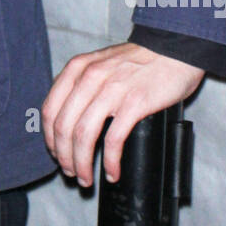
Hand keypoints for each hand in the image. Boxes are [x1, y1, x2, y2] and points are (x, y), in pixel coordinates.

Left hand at [41, 42, 204, 186]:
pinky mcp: (134, 104)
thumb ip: (83, 83)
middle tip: (71, 172)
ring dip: (82, 163)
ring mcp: (111, 90)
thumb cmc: (140, 59)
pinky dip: (110, 162)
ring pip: (83, 136)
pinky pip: (113, 140)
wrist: (175, 47)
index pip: (50, 110)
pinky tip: (112, 173)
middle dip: (64, 157)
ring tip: (86, 178)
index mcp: (77, 68)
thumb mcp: (101, 63)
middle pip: (63, 127)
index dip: (50, 138)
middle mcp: (90, 77)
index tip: (57, 154)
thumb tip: (68, 117)